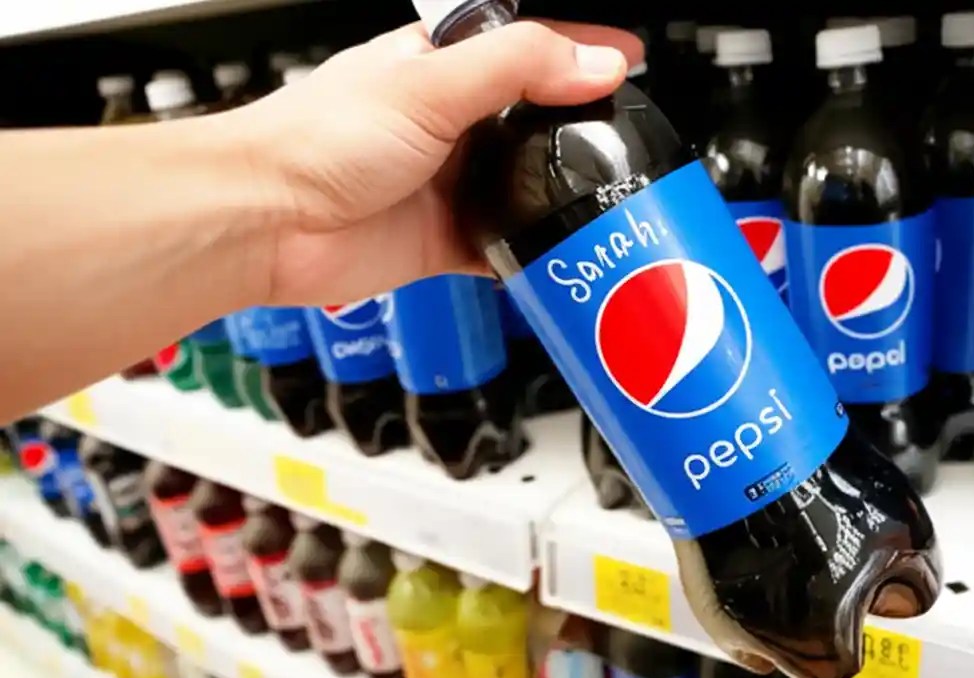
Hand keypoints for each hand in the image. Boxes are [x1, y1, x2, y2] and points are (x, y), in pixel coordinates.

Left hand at [234, 20, 641, 305]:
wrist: (267, 223)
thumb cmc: (316, 141)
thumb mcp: (429, 84)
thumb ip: (517, 68)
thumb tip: (595, 62)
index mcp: (441, 68)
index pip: (529, 50)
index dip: (582, 50)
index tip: (632, 58)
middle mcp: (448, 124)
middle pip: (534, 122)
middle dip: (581, 131)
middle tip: (632, 142)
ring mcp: (447, 184)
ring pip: (524, 188)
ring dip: (560, 197)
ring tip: (610, 201)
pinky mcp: (442, 240)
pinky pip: (503, 249)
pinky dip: (531, 255)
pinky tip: (558, 257)